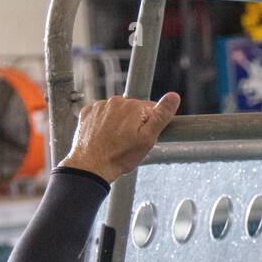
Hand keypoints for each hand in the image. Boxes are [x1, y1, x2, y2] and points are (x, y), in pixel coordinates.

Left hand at [60, 93, 180, 183]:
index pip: (152, 109)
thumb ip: (161, 116)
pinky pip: (102, 114)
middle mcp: (116, 101)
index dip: (152, 125)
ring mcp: (100, 106)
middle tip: (132, 142)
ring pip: (117, 112)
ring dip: (120, 123)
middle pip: (134, 110)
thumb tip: (174, 96)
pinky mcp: (88, 112)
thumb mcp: (148, 138)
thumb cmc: (120, 156)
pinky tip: (105, 136)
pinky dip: (105, 123)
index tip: (145, 137)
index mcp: (134, 106)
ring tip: (117, 141)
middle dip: (136, 123)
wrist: (92, 165)